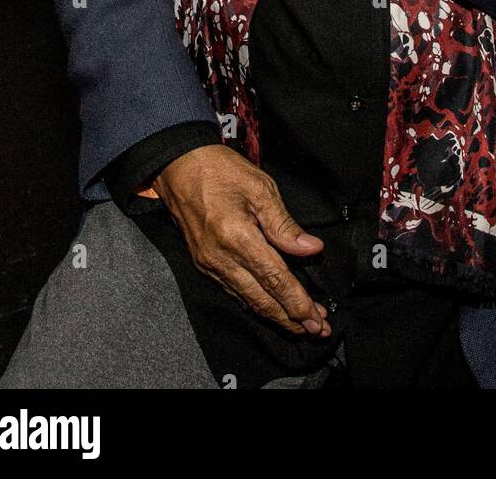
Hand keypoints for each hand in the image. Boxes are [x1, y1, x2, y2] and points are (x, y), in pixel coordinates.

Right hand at [152, 144, 330, 336]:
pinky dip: (255, 303)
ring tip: (300, 324)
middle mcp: (221, 258)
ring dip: (275, 315)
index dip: (298, 302)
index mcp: (237, 237)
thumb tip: (310, 249)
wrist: (178, 165)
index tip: (317, 318)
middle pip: (261, 299)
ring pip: (247, 300)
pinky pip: (233, 291)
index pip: (274, 279)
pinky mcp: (203, 263)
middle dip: (291, 319)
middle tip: (317, 330)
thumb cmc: (220, 170)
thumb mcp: (260, 187)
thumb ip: (284, 223)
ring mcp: (209, 264)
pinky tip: (270, 307)